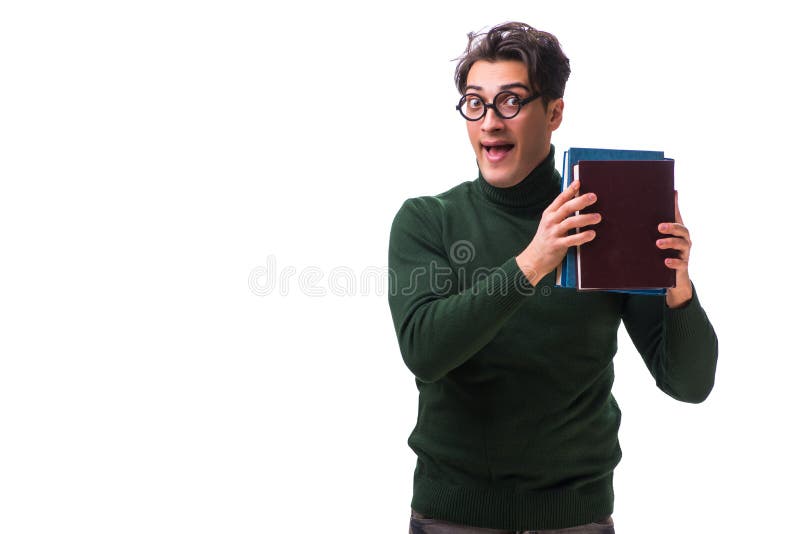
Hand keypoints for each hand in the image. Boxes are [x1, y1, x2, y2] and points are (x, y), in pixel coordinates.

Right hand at [516, 180, 601, 285]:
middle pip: (566, 208)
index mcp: (549, 213)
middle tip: (593, 197)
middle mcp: (550, 221)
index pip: (560, 199)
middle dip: (580, 201)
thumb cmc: (546, 239)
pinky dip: (582, 237)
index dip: (569, 190)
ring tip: (598, 217)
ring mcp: (553, 233)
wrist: (534, 259)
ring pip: (570, 223)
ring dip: (585, 219)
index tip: (579, 182)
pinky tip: (592, 234)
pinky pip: (571, 240)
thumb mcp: (550, 223)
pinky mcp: (557, 245)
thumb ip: (561, 213)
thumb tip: (578, 201)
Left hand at [658, 190, 692, 307]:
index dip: (675, 208)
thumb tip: (666, 196)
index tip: (671, 195)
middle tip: (659, 226)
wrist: (674, 277)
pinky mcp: (682, 267)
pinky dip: (673, 262)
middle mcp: (684, 241)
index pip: (678, 217)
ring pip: (681, 246)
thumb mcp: (663, 236)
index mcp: (679, 232)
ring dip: (669, 243)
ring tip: (657, 243)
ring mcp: (685, 253)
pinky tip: (665, 261)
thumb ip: (661, 220)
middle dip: (671, 227)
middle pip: (682, 230)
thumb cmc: (667, 251)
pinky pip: (680, 264)